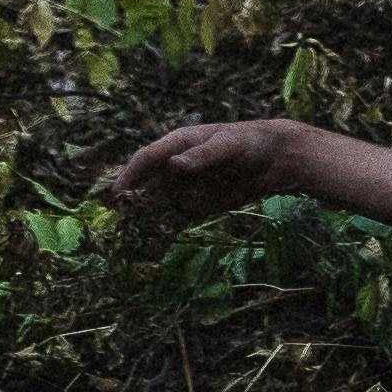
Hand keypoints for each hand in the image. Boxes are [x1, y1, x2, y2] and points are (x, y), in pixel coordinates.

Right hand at [103, 116, 303, 235]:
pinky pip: (173, 220)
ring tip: (130, 243)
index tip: (117, 196)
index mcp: (178, 144)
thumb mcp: (228, 145)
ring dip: (142, 222)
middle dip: (130, 204)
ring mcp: (183, 187)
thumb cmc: (249, 142)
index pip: (146, 159)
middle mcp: (174, 167)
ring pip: (155, 206)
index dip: (129, 175)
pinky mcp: (194, 206)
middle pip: (145, 186)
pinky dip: (161, 233)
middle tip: (118, 226)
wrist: (274, 160)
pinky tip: (152, 250)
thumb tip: (174, 164)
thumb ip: (203, 155)